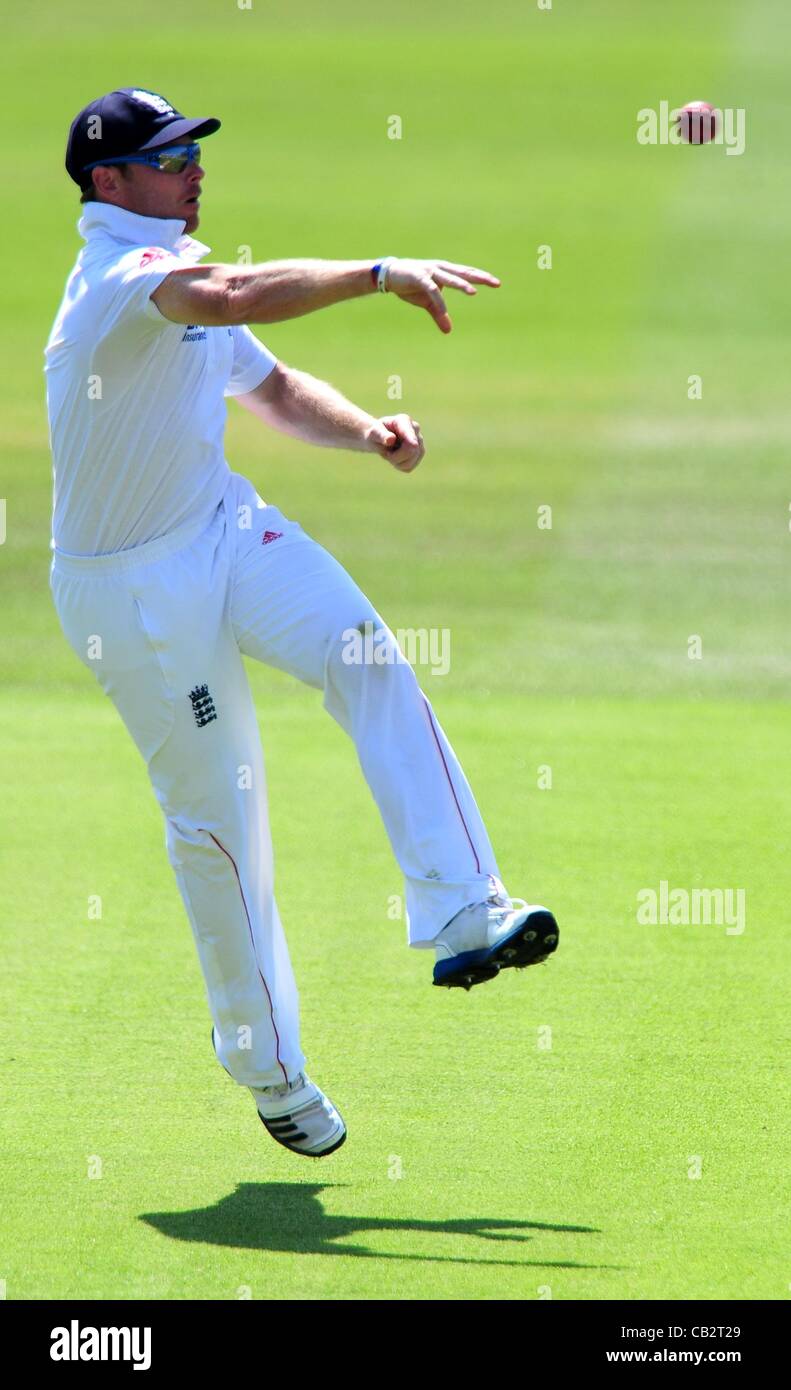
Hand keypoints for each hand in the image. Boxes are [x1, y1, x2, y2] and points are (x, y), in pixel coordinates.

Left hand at [366, 414, 424, 472]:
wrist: (378, 439)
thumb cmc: (375, 433)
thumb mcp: (373, 433)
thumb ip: (381, 435)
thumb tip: (391, 439)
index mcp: (403, 420)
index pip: (408, 432)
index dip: (411, 438)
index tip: (413, 444)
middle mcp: (415, 429)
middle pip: (411, 450)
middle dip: (395, 456)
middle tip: (385, 452)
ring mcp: (420, 441)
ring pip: (410, 461)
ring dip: (396, 462)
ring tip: (390, 453)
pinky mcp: (419, 453)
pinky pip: (409, 467)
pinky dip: (399, 466)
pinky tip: (396, 457)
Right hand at [384, 258, 499, 332]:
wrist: (389, 276)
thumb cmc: (411, 286)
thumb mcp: (428, 303)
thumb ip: (439, 314)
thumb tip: (449, 331)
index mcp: (445, 272)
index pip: (467, 273)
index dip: (481, 277)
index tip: (497, 283)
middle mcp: (441, 269)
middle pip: (464, 273)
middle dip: (480, 278)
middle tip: (496, 283)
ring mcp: (430, 272)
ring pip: (450, 278)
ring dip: (462, 285)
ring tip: (473, 292)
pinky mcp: (419, 278)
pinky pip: (431, 290)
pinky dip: (438, 299)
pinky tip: (443, 309)